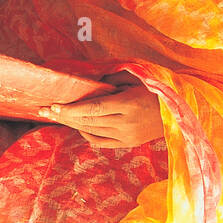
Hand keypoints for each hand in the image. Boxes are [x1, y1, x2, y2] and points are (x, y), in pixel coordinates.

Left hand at [38, 76, 163, 147]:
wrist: (180, 112)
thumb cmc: (156, 89)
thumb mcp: (136, 78)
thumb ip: (111, 80)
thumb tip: (88, 85)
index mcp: (129, 105)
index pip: (92, 108)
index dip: (70, 108)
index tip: (51, 105)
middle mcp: (127, 124)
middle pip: (87, 120)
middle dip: (63, 115)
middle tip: (42, 110)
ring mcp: (127, 137)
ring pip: (91, 131)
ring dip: (71, 123)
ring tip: (55, 115)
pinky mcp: (128, 144)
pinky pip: (99, 141)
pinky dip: (85, 133)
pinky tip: (77, 124)